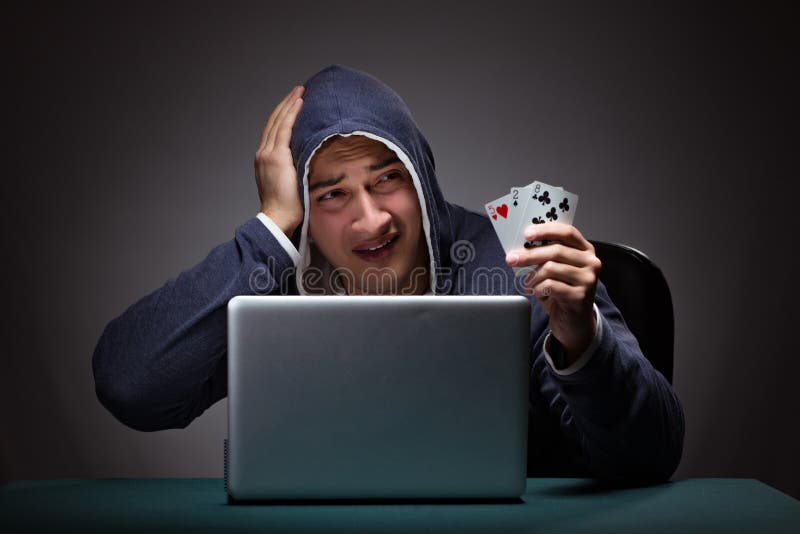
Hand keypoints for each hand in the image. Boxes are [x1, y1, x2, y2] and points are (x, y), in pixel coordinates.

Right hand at [255, 85, 304, 235]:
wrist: (278, 218)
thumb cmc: (287, 208)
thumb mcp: (290, 184)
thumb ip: (295, 171)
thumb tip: (311, 164)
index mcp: (265, 159)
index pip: (274, 131)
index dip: (283, 115)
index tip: (294, 104)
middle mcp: (263, 153)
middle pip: (274, 121)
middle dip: (286, 104)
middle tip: (298, 90)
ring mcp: (268, 153)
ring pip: (278, 121)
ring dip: (290, 104)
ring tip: (300, 91)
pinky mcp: (276, 156)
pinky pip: (284, 128)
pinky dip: (291, 113)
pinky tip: (299, 102)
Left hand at [506, 222, 600, 363]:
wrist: (574, 322)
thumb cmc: (562, 292)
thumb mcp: (557, 270)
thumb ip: (546, 256)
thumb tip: (521, 246)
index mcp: (585, 250)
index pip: (567, 232)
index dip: (546, 230)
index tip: (527, 233)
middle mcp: (591, 263)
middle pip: (556, 251)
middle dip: (529, 254)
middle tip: (511, 258)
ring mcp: (588, 280)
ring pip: (550, 268)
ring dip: (533, 276)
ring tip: (529, 283)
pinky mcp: (580, 296)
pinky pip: (550, 286)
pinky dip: (538, 289)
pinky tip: (538, 293)